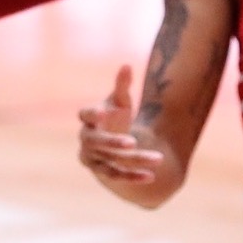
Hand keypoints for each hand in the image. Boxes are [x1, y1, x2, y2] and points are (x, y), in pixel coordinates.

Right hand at [77, 65, 163, 183]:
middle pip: (96, 142)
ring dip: (134, 161)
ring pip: (110, 162)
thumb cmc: (116, 116)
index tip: (104, 113)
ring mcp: (92, 158)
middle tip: (133, 141)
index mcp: (88, 118)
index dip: (92, 114)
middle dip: (113, 142)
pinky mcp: (102, 172)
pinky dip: (133, 177)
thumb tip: (127, 65)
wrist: (113, 142)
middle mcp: (86, 139)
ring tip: (158, 159)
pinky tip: (151, 175)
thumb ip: (122, 85)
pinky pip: (116, 176)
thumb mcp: (120, 101)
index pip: (85, 115)